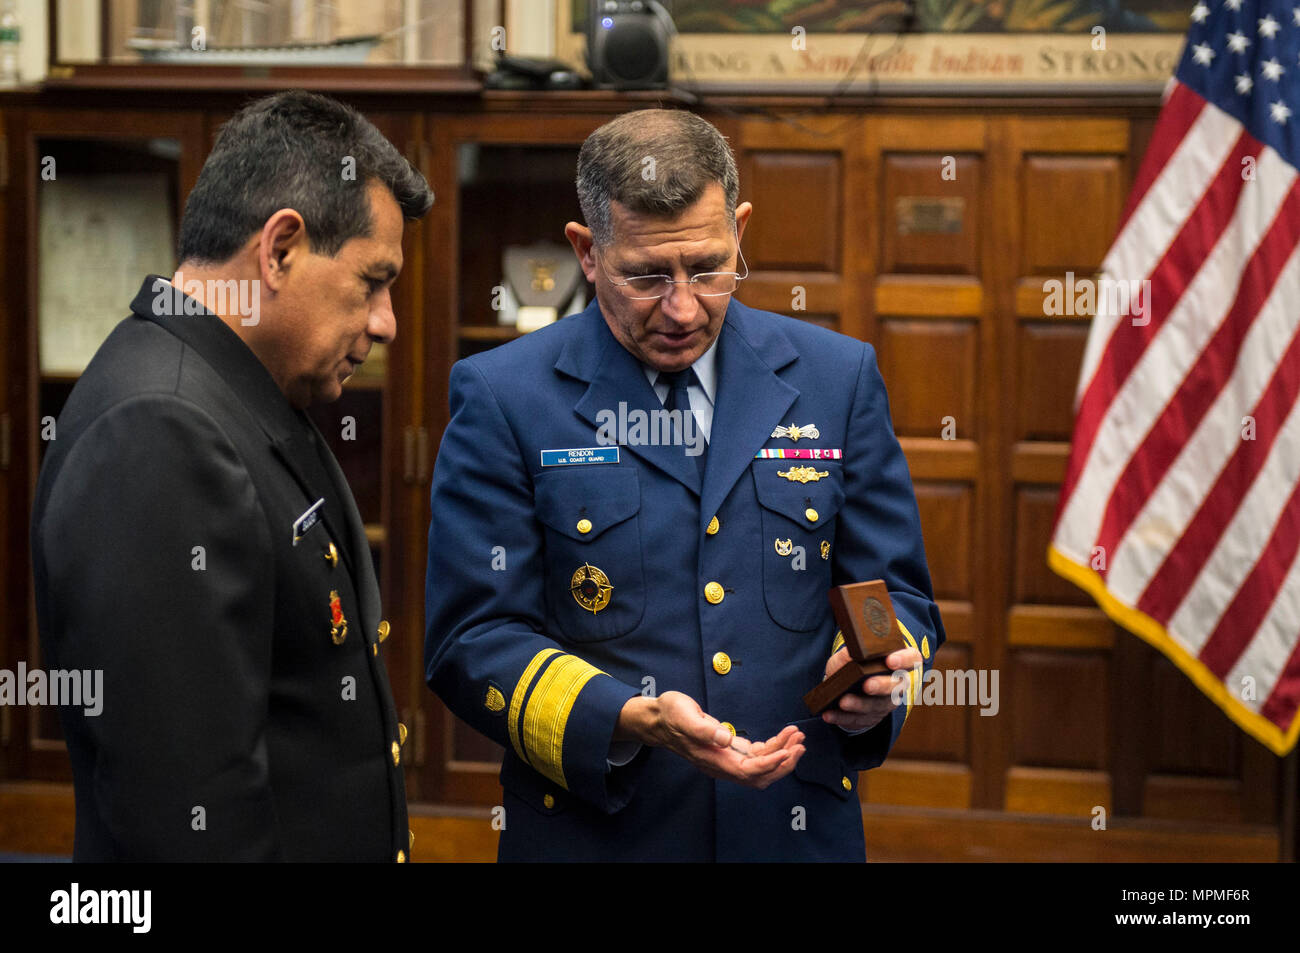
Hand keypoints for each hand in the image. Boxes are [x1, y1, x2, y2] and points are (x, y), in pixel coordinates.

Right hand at [617, 691, 804, 789]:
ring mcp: (726, 759)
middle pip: (760, 776)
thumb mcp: (684, 716)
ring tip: (797, 736)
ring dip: (782, 753)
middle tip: (800, 743)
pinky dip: (772, 747)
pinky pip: (755, 756)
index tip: (787, 751)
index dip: (770, 764)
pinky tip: (782, 736)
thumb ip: (704, 729)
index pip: (748, 771)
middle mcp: (722, 765)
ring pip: (761, 766)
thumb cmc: (670, 715)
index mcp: (713, 760)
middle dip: (783, 763)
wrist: (658, 719)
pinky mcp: (729, 750)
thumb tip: (725, 738)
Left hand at [820, 646, 922, 732]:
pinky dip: (841, 717)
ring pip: (875, 706)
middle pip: (895, 687)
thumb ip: (850, 653)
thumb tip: (849, 654)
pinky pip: (857, 719)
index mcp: (897, 663)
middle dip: (881, 686)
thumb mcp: (848, 655)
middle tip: (867, 685)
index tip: (890, 660)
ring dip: (858, 705)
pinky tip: (829, 714)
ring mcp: (885, 704)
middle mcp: (896, 685)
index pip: (912, 659)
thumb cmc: (852, 664)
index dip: (904, 660)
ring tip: (843, 701)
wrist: (846, 686)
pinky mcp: (870, 718)